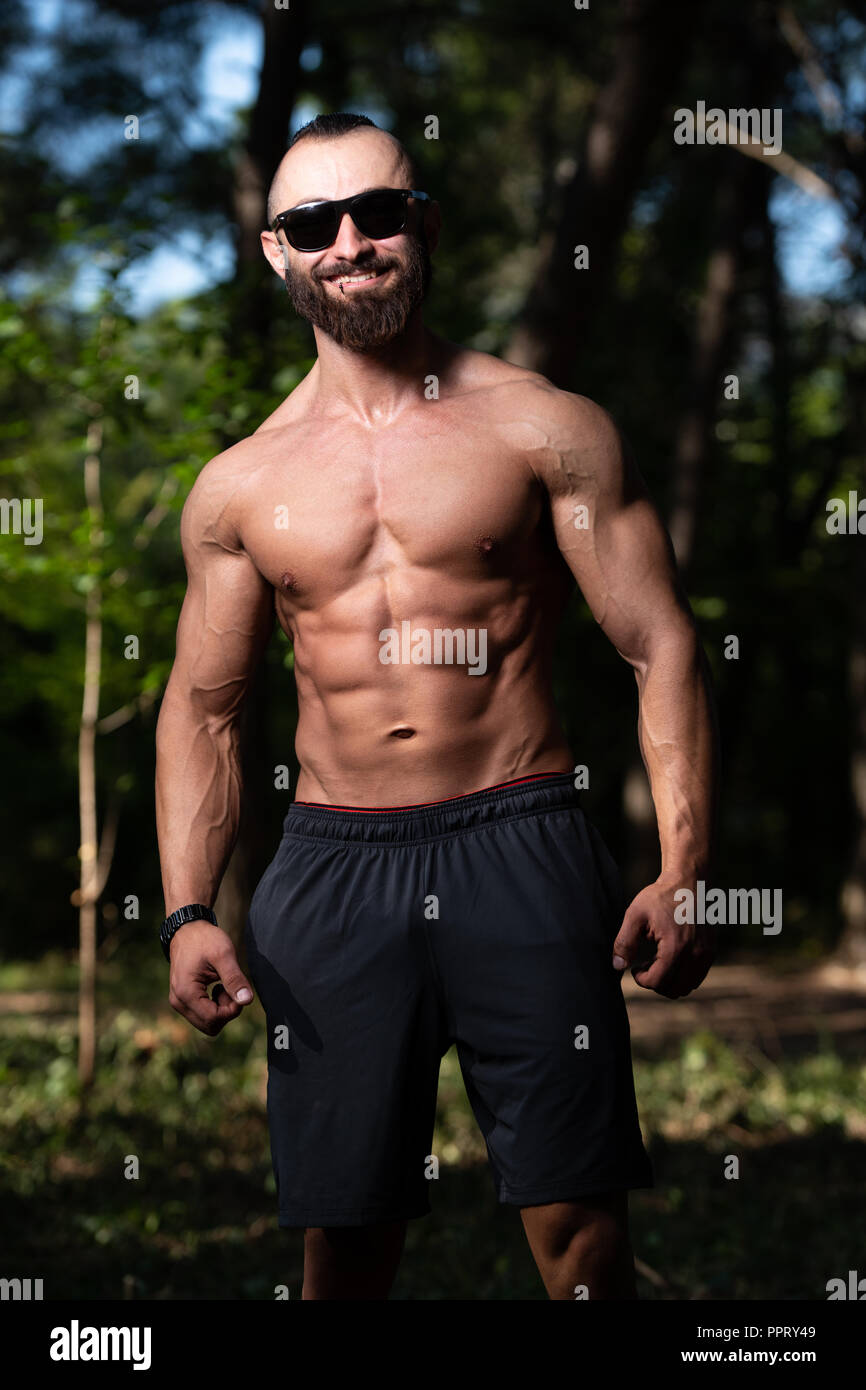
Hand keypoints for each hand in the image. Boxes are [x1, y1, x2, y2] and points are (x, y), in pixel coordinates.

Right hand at [168, 921, 254, 1034]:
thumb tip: (247, 1001)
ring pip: (207, 1023)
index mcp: (186, 993)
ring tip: (222, 985)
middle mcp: (178, 1002)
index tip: (239, 991)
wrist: (187, 929)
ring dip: (220, 1009)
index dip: (232, 1010)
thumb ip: (235, 979)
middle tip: (230, 988)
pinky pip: (202, 1015)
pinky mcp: (183, 1000)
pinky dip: (214, 1006)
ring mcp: (179, 1002)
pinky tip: (217, 987)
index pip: (214, 1019)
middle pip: (210, 1026)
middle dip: (226, 1011)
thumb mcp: (223, 955)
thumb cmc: (204, 939)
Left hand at [612, 876, 715, 997]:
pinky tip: (671, 958)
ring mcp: (706, 954)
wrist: (689, 882)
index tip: (635, 968)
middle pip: (674, 990)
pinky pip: (697, 977)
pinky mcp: (711, 951)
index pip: (658, 982)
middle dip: (656, 983)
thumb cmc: (660, 896)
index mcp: (675, 947)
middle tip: (645, 967)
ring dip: (670, 982)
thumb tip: (617, 966)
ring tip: (658, 963)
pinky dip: (683, 976)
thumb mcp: (635, 915)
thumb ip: (624, 942)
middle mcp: (695, 954)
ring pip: (687, 987)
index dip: (642, 980)